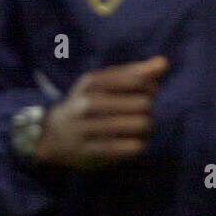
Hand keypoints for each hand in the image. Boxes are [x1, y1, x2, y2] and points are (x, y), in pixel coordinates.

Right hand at [35, 56, 168, 170]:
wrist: (51, 136)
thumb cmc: (87, 103)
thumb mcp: (103, 83)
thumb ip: (134, 72)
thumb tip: (163, 63)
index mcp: (92, 83)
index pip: (137, 80)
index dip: (150, 88)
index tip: (146, 94)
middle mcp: (88, 104)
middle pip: (143, 104)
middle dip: (148, 109)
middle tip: (140, 114)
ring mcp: (88, 129)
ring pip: (140, 125)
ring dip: (146, 128)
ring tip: (137, 129)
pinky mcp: (94, 153)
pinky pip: (133, 147)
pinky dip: (139, 145)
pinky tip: (131, 143)